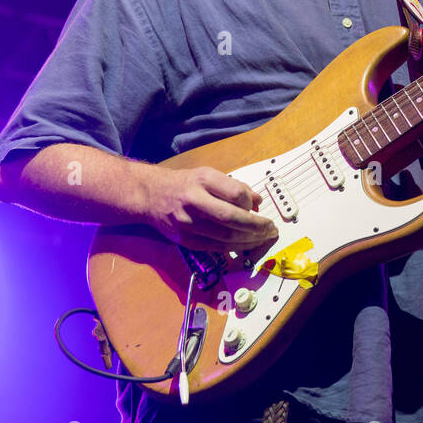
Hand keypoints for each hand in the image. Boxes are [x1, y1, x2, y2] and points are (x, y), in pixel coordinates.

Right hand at [145, 166, 277, 253]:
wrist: (151, 196)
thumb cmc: (186, 184)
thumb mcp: (209, 175)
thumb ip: (234, 186)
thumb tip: (258, 202)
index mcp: (203, 180)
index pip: (236, 194)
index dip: (250, 202)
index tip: (257, 206)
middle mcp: (194, 201)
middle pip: (232, 218)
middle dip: (257, 226)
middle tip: (271, 229)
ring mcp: (188, 223)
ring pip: (226, 237)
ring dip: (250, 240)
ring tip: (264, 238)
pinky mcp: (185, 240)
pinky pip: (216, 247)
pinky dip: (235, 247)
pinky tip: (247, 244)